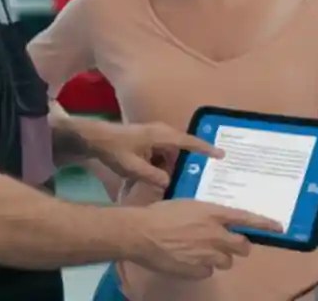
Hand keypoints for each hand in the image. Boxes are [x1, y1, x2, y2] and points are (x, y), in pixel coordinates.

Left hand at [84, 120, 221, 188]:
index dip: (206, 148)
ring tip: (178, 182)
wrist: (95, 138)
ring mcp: (155, 136)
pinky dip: (163, 165)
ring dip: (172, 167)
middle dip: (189, 163)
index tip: (222, 155)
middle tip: (200, 178)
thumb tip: (169, 183)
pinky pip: (162, 154)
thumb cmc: (115, 150)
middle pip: (182, 150)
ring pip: (171, 154)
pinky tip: (159, 179)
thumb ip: (152, 176)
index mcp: (162, 135)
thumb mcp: (132, 167)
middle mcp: (162, 133)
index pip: (189, 141)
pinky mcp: (148, 142)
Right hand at [126, 200, 283, 278]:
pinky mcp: (198, 270)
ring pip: (226, 261)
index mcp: (214, 214)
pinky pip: (208, 271)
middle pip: (242, 246)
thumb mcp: (188, 205)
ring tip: (200, 250)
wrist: (141, 233)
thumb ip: (206, 213)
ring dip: (218, 257)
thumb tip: (214, 219)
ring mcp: (208, 255)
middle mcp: (216, 235)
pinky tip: (188, 260)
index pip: (247, 218)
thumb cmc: (161, 213)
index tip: (279, 228)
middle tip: (229, 244)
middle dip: (239, 245)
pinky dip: (202, 267)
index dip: (265, 224)